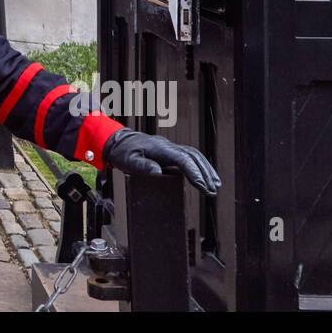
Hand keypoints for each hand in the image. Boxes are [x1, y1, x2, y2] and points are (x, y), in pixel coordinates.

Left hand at [102, 128, 220, 195]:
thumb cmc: (122, 152)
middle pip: (193, 157)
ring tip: (215, 185)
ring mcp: (170, 148)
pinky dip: (198, 167)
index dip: (195, 172)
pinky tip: (204, 177)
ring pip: (194, 156)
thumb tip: (158, 172)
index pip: (183, 159)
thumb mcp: (128, 161)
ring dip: (206, 169)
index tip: (203, 186)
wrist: (117, 142)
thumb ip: (143, 166)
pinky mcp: (169, 153)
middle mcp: (168, 146)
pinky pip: (188, 158)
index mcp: (160, 148)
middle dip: (205, 173)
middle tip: (213, 191)